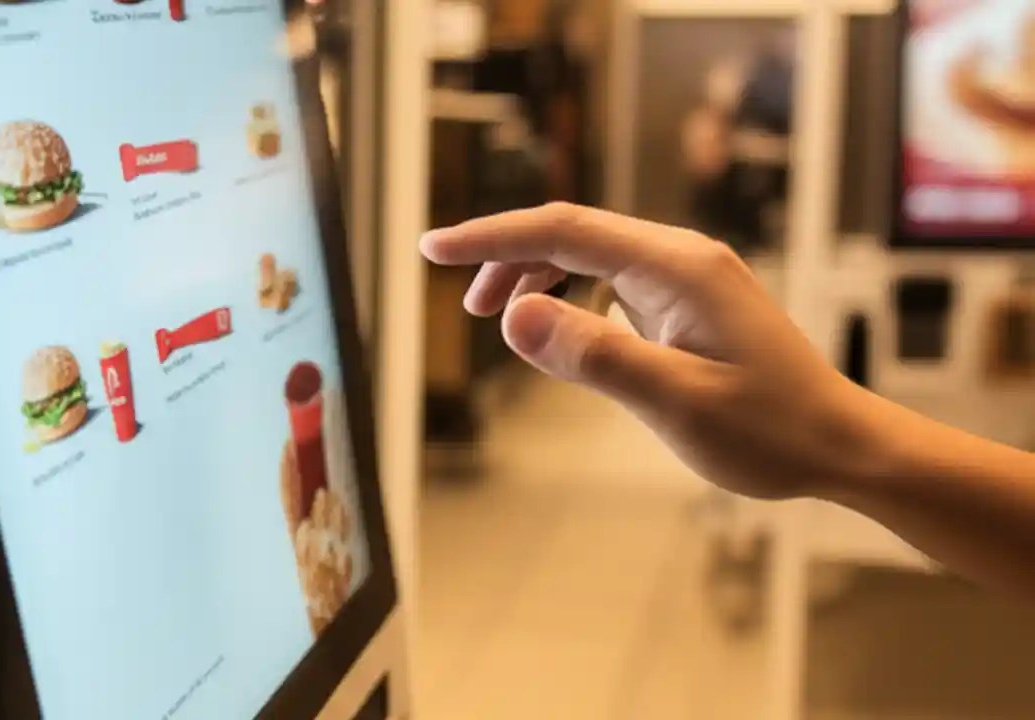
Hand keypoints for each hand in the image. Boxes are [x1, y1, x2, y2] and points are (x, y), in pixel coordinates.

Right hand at [421, 203, 880, 500]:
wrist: (841, 445)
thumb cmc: (769, 430)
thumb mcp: (674, 401)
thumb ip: (594, 355)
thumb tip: (513, 315)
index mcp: (677, 266)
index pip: (564, 229)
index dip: (491, 236)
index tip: (432, 247)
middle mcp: (681, 257)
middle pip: (572, 232)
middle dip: (509, 257)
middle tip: (465, 306)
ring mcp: (688, 277)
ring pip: (591, 254)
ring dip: (539, 276)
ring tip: (502, 321)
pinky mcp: (690, 302)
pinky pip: (614, 280)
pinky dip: (573, 294)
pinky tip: (564, 328)